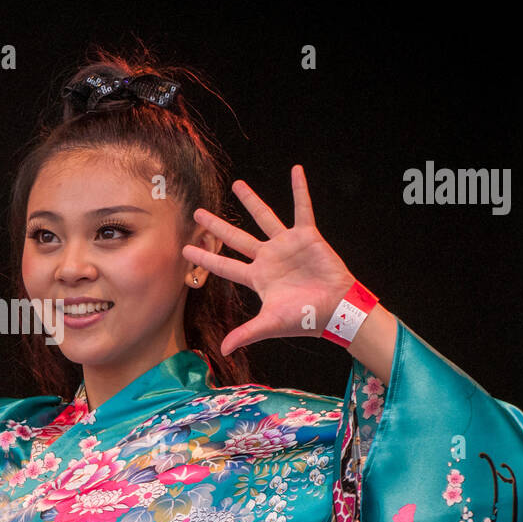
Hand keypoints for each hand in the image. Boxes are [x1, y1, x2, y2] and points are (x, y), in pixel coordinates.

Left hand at [182, 165, 355, 356]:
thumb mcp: (271, 324)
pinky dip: (300, 190)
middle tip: (198, 213)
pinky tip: (296, 171)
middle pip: (236, 239)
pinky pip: (302, 208)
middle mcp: (268, 258)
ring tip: (237, 185)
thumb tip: (222, 350)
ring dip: (251, 201)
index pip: (224, 266)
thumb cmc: (306, 318)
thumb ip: (246, 333)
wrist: (337, 309)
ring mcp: (286, 245)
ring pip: (264, 218)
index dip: (205, 258)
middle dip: (217, 226)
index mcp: (257, 278)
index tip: (186, 249)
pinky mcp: (307, 236)